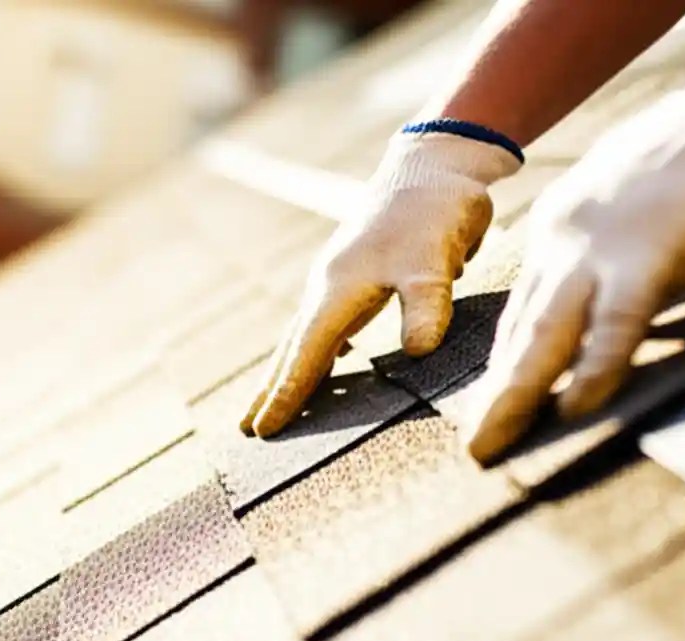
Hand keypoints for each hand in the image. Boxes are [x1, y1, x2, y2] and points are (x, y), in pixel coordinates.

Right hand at [243, 128, 520, 436]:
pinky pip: (330, 326)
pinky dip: (321, 352)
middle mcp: (331, 287)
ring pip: (308, 337)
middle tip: (248, 431)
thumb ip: (427, 305)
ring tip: (274, 407)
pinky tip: (332, 365)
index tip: (264, 429)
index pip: (306, 352)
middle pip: (293, 349)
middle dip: (272, 390)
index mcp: (339, 288)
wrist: (435, 164)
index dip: (287, 393)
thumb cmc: (433, 210)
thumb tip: (419, 352)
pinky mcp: (362, 279)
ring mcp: (343, 282)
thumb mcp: (435, 260)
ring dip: (290, 373)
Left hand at [464, 17, 684, 463]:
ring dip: (515, 394)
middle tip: (476, 446)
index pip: (523, 308)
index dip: (506, 362)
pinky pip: (614, 322)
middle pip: (519, 327)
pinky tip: (576, 408)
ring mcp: (600, 243)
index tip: (493, 405)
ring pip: (545, 331)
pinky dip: (595, 368)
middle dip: (494, 392)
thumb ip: (626, 262)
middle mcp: (564, 236)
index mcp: (562, 227)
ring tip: (494, 445)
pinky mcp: (648, 251)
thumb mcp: (643, 215)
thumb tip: (638, 303)